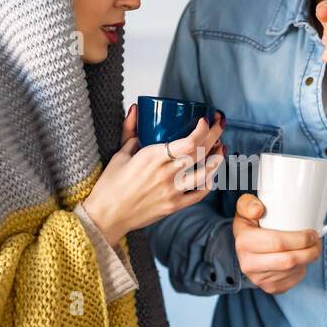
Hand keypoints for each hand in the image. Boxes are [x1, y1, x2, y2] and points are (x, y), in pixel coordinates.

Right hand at [82, 105, 225, 245]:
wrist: (106, 216)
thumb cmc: (110, 185)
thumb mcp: (119, 154)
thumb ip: (130, 130)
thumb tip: (136, 110)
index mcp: (152, 157)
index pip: (188, 142)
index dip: (202, 130)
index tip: (204, 120)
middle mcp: (166, 174)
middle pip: (200, 153)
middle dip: (215, 136)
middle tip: (219, 125)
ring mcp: (172, 192)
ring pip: (205, 174)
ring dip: (217, 158)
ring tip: (220, 147)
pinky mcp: (174, 206)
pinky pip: (199, 194)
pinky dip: (209, 182)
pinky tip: (211, 172)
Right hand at [232, 193, 321, 294]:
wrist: (245, 249)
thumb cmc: (251, 225)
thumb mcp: (245, 208)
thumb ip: (248, 203)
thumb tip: (258, 210)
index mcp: (244, 242)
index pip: (278, 243)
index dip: (301, 239)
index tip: (312, 233)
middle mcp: (249, 264)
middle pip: (289, 261)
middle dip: (310, 251)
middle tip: (317, 242)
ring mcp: (259, 279)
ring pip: (293, 271)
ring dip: (308, 260)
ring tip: (310, 248)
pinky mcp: (269, 288)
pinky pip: (293, 280)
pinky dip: (301, 269)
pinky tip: (299, 259)